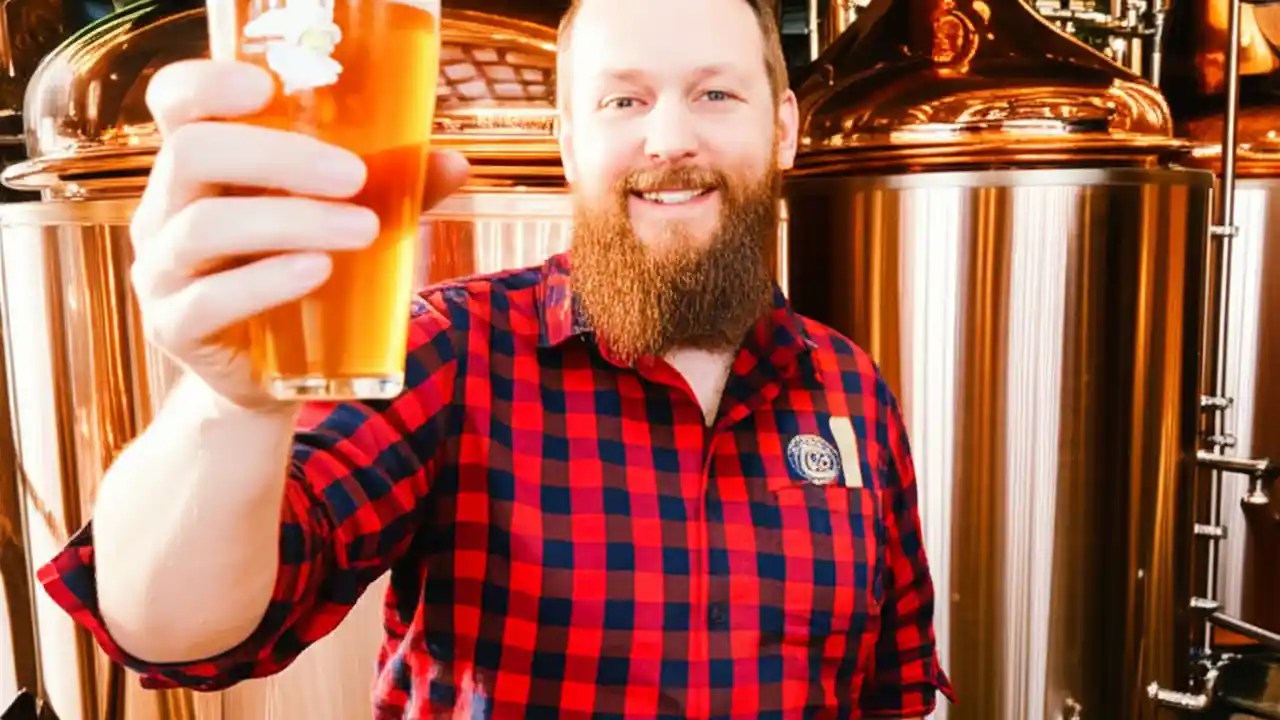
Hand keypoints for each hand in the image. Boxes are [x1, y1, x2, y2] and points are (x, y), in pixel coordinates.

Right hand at [129, 59, 469, 411]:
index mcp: (200, 165)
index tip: (266, 85)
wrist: (270, 374)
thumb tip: (454, 164)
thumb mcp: (340, 219)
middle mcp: (166, 208)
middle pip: (191, 153)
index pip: (175, 100)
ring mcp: (161, 269)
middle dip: (278, 157)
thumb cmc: (301, 273)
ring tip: (364, 229)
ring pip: (204, 227)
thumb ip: (388, 188)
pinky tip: (317, 271)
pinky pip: (208, 299)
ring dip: (291, 220)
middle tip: (354, 176)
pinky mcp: (175, 327)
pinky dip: (267, 281)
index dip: (208, 82)